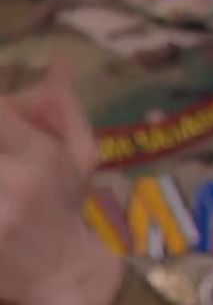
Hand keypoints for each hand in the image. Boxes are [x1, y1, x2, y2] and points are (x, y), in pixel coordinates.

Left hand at [0, 60, 123, 304]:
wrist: (63, 274)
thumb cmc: (68, 206)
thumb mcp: (81, 155)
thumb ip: (64, 108)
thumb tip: (58, 61)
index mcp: (41, 157)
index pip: (0, 114)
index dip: (1, 113)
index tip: (4, 121)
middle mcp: (14, 184)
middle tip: (5, 150)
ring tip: (6, 173)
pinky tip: (0, 198)